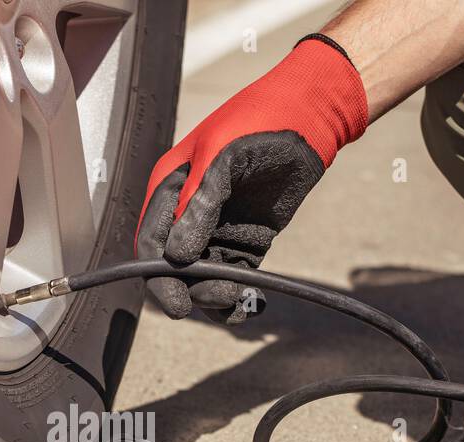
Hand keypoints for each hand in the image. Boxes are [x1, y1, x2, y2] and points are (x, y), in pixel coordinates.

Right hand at [136, 36, 366, 323]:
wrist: (312, 115)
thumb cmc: (259, 122)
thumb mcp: (222, 158)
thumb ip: (198, 206)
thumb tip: (177, 257)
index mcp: (170, 187)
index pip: (151, 242)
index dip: (158, 276)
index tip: (177, 304)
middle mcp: (188, 212)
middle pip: (174, 266)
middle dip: (189, 289)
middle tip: (216, 299)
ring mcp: (217, 228)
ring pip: (203, 276)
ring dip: (215, 294)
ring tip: (239, 298)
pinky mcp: (246, 240)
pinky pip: (233, 275)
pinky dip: (238, 294)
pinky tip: (251, 302)